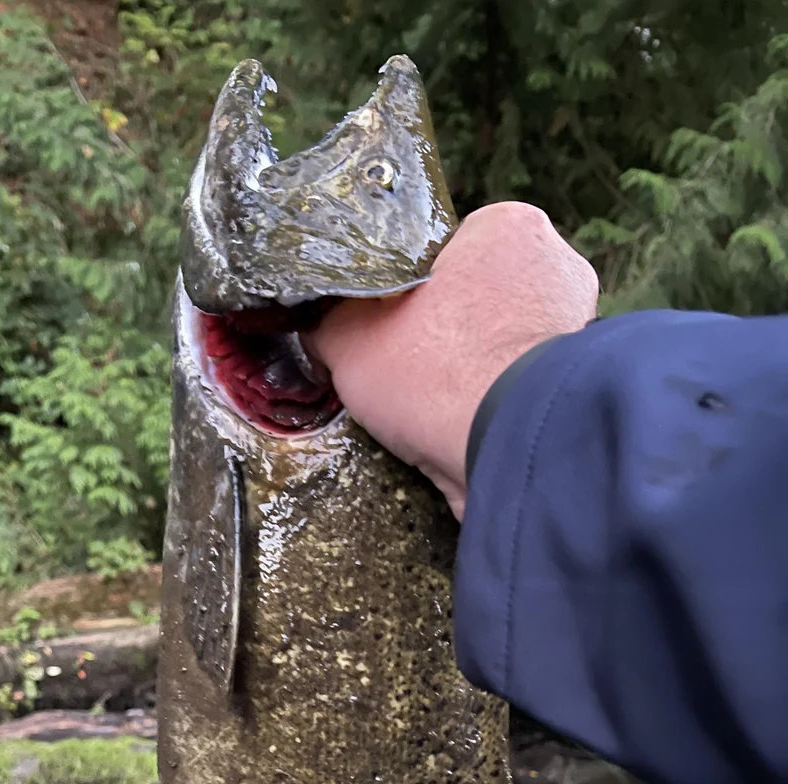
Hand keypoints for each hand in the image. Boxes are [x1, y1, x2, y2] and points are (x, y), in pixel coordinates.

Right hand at [305, 202, 598, 519]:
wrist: (509, 446)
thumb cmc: (435, 371)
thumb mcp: (348, 337)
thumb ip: (328, 323)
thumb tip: (317, 328)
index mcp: (508, 226)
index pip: (446, 252)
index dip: (405, 293)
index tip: (382, 328)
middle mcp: (553, 266)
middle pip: (474, 299)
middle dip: (441, 336)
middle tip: (400, 371)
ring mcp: (574, 328)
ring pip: (495, 349)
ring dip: (464, 376)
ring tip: (425, 407)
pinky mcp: (576, 389)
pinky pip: (514, 392)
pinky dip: (488, 409)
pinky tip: (458, 428)